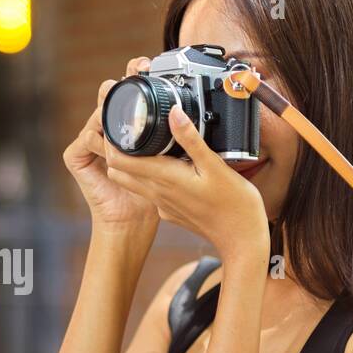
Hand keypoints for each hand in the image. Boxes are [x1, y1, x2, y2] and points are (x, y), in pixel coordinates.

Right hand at [63, 57, 160, 234]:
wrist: (133, 222)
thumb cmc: (155, 190)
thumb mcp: (171, 155)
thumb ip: (177, 131)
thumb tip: (194, 107)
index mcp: (128, 124)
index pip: (129, 91)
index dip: (136, 74)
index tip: (149, 63)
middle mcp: (106, 129)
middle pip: (108, 96)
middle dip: (119, 83)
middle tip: (134, 73)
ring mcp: (89, 142)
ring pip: (97, 115)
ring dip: (108, 107)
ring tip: (119, 100)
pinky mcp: (76, 157)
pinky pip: (85, 140)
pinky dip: (97, 138)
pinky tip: (108, 138)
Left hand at [104, 102, 269, 263]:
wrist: (240, 239)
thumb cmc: (234, 204)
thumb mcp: (215, 166)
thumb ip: (191, 139)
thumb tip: (173, 113)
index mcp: (164, 178)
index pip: (119, 161)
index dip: (112, 141)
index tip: (118, 123)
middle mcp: (157, 193)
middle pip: (118, 172)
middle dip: (115, 150)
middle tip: (126, 129)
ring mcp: (162, 205)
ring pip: (132, 182)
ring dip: (129, 164)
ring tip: (142, 142)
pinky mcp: (169, 212)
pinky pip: (149, 192)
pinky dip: (147, 177)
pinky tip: (165, 165)